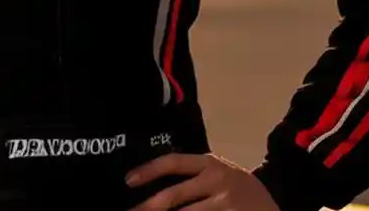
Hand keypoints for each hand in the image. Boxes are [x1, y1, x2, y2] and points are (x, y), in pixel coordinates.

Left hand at [125, 153, 279, 210]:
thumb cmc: (240, 191)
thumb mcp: (220, 175)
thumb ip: (194, 176)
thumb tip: (154, 185)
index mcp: (211, 164)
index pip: (173, 162)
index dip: (148, 170)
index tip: (128, 180)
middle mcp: (217, 180)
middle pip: (172, 196)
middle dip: (147, 207)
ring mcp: (225, 203)